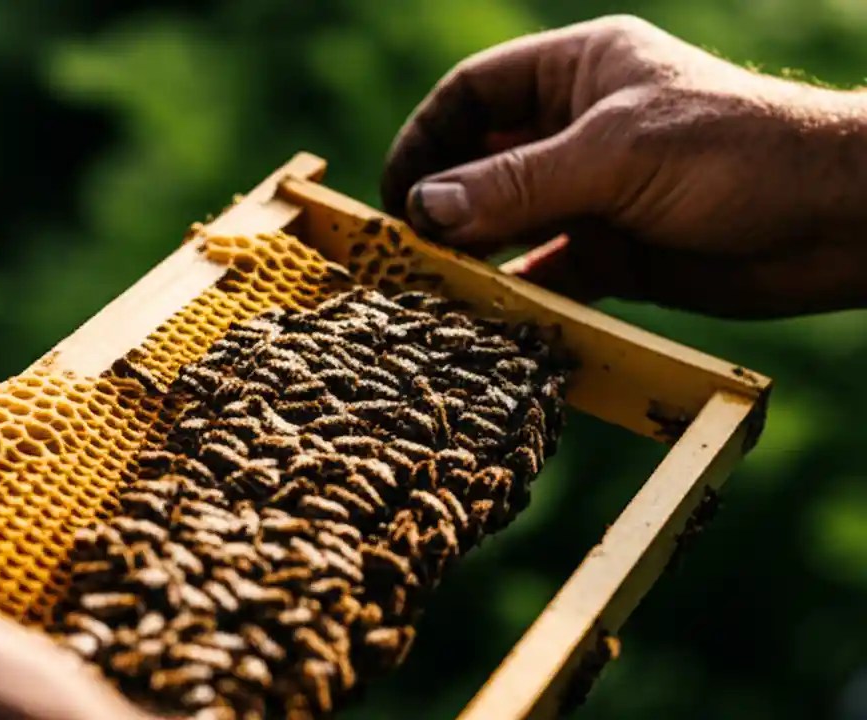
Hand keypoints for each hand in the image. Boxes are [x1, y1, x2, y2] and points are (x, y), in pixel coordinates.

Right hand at [381, 14, 866, 317]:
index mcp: (578, 72)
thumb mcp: (618, 155)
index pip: (473, 94)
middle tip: (406, 253)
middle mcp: (579, 130)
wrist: (840, 221)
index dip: (425, 138)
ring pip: (509, 224)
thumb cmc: (740, 153)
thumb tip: (422, 211)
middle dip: (443, 205)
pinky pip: (548, 273)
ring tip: (438, 290)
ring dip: (475, 255)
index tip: (396, 196)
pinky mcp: (616, 252)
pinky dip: (519, 294)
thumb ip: (518, 184)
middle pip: (481, 163)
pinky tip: (495, 317)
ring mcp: (596, 194)